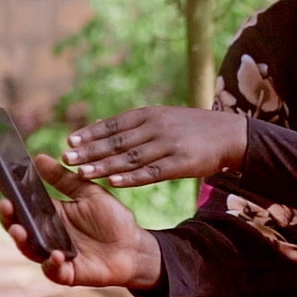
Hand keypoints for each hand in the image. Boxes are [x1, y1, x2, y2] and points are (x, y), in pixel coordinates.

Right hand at [0, 155, 163, 288]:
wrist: (136, 247)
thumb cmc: (113, 219)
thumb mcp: (89, 193)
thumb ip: (64, 179)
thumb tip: (38, 158)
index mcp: (50, 214)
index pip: (23, 203)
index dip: (10, 192)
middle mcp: (47, 235)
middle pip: (19, 227)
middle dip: (9, 217)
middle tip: (5, 204)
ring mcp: (55, 255)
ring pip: (30, 250)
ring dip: (22, 240)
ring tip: (18, 230)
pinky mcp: (68, 273)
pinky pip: (54, 271)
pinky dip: (52, 264)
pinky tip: (55, 255)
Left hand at [63, 106, 246, 187]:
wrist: (229, 134)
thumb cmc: (191, 128)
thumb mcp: (162, 118)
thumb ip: (132, 125)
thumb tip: (98, 127)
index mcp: (150, 114)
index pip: (114, 125)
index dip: (91, 133)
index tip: (69, 141)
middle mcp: (156, 127)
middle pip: (117, 141)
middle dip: (90, 150)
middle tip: (67, 158)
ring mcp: (169, 145)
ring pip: (130, 157)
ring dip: (104, 165)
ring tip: (82, 173)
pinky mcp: (181, 163)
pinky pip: (152, 172)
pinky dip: (131, 177)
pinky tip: (114, 182)